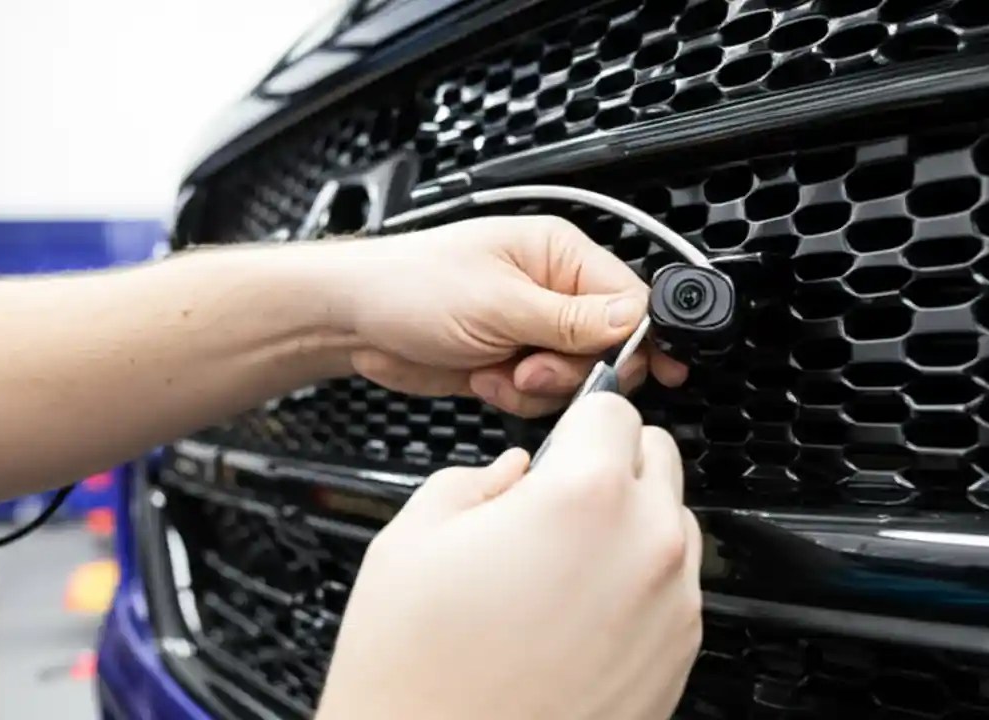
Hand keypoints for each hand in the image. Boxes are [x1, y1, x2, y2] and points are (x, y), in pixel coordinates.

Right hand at [316, 394, 702, 719]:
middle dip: (610, 463)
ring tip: (561, 567)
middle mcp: (647, 545)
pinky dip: (638, 582)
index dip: (576, 418)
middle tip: (554, 501)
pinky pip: (675, 586)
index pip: (612, 407)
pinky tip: (576, 613)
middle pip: (656, 456)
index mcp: (585, 495)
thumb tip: (513, 472)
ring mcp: (673, 605)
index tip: (559, 439)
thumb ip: (474, 479)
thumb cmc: (418, 675)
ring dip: (629, 524)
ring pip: (671, 521)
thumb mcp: (411, 539)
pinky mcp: (679, 656)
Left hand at [323, 215, 687, 415]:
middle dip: (572, 370)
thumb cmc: (410, 285)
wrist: (352, 319)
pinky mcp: (513, 361)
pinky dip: (515, 397)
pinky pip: (542, 395)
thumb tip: (636, 320)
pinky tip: (484, 378)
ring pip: (576, 379)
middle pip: (610, 347)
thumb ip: (572, 318)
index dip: (636, 341)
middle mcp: (553, 290)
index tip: (628, 369)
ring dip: (538, 388)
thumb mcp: (499, 302)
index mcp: (559, 254)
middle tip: (531, 367)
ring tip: (498, 369)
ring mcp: (533, 329)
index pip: (630, 300)